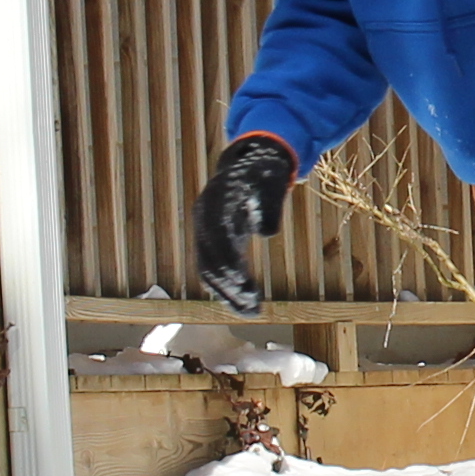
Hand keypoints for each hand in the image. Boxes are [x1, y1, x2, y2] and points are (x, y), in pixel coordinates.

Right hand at [190, 132, 298, 315]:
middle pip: (210, 259)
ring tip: (250, 312)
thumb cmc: (263, 176)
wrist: (248, 163)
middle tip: (253, 309)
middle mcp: (204, 218)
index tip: (244, 286)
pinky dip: (223, 287)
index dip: (230, 264)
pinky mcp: (208, 239)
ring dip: (227, 293)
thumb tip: (267, 232)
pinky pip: (209, 267)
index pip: (218, 239)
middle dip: (230, 287)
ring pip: (207, 268)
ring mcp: (203, 229)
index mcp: (216, 202)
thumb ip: (269, 207)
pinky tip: (238, 303)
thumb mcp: (271, 184)